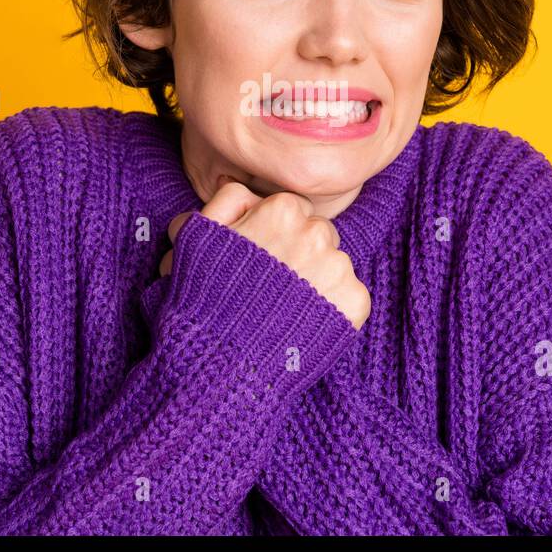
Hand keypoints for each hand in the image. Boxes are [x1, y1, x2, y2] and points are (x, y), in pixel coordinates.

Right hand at [160, 176, 370, 330]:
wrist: (224, 362)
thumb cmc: (205, 299)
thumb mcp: (197, 237)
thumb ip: (224, 202)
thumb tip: (245, 189)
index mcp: (283, 208)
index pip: (293, 211)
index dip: (276, 236)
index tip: (263, 260)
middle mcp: (317, 231)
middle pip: (318, 235)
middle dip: (300, 255)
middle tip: (274, 287)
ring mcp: (339, 267)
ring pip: (334, 265)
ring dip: (317, 282)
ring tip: (286, 310)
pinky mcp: (355, 301)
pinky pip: (350, 297)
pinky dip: (333, 310)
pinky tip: (303, 324)